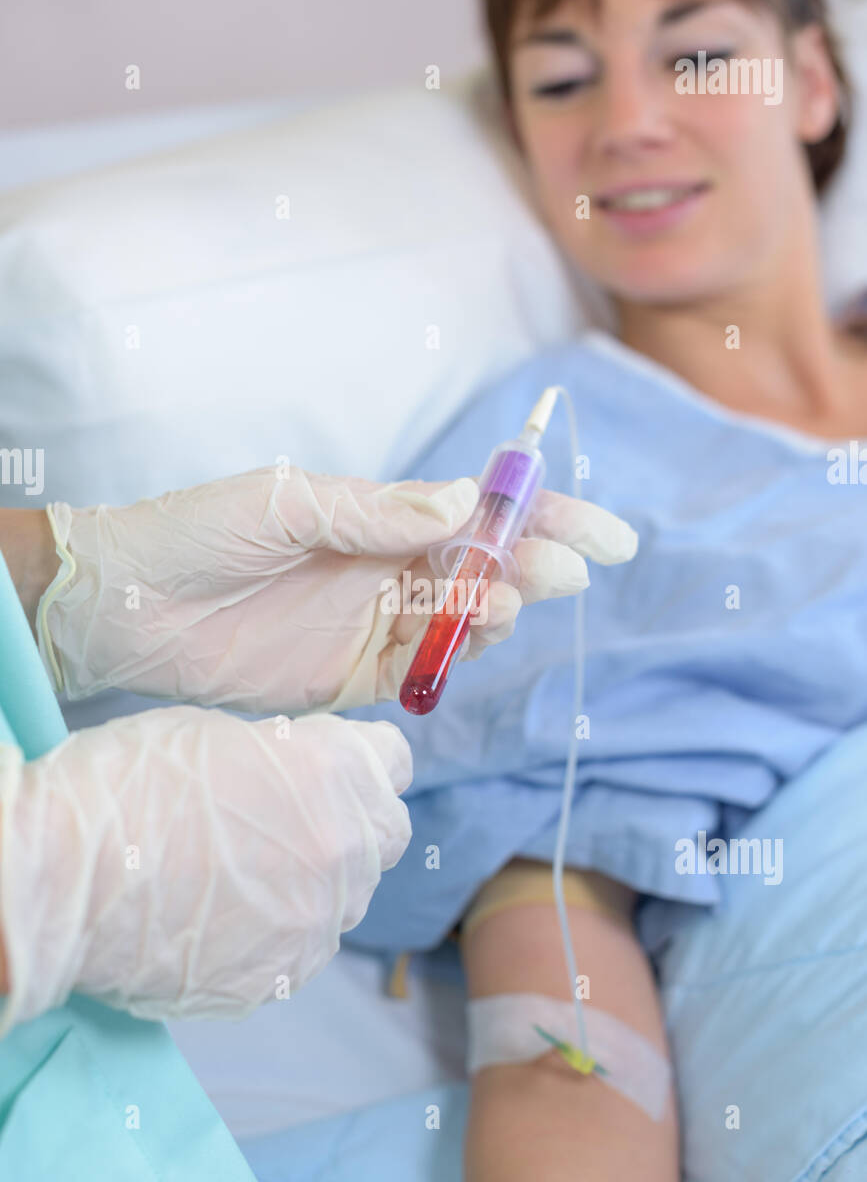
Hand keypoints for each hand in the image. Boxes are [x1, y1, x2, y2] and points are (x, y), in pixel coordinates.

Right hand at [0, 707, 410, 1029]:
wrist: (61, 875)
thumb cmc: (128, 783)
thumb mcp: (220, 735)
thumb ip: (286, 759)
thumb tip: (300, 779)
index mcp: (338, 773)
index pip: (394, 761)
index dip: (362, 762)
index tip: (332, 769)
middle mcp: (347, 849)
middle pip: (386, 835)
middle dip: (351, 826)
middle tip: (290, 823)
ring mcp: (318, 922)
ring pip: (343, 899)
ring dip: (311, 884)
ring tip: (236, 876)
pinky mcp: (281, 977)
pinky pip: (299, 950)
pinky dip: (271, 934)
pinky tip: (214, 918)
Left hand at [37, 465, 636, 712]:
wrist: (126, 607)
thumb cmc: (198, 535)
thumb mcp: (285, 506)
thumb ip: (374, 511)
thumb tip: (464, 503)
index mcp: (378, 516)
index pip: (479, 514)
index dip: (546, 521)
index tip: (604, 536)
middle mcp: (388, 568)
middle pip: (486, 570)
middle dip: (535, 567)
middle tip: (561, 571)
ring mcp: (373, 625)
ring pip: (463, 622)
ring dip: (496, 611)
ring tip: (502, 602)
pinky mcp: (350, 678)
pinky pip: (420, 672)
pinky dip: (451, 660)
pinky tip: (466, 642)